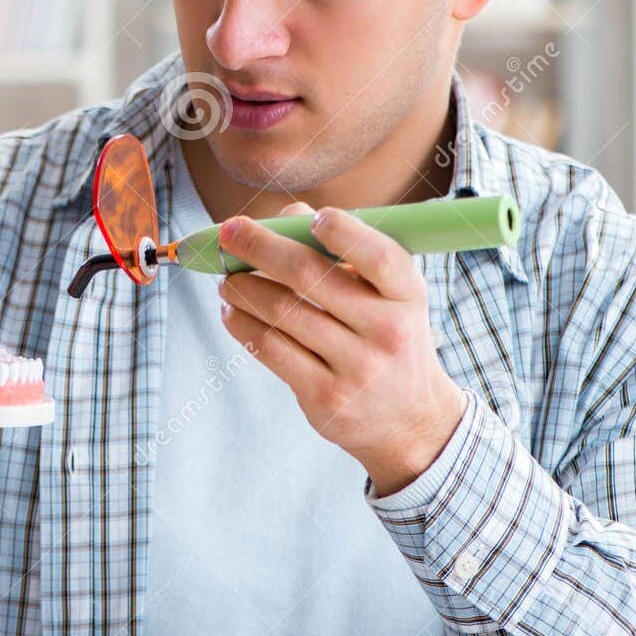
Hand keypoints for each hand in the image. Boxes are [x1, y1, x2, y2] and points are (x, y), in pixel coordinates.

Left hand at [216, 204, 467, 497]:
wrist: (408, 419)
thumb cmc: (387, 338)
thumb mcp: (389, 296)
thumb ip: (346, 253)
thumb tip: (284, 216)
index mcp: (407, 294)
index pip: (379, 256)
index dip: (344, 232)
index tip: (312, 216)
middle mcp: (387, 331)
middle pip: (311, 275)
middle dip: (261, 246)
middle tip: (230, 233)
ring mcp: (357, 367)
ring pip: (281, 311)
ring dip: (242, 287)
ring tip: (227, 278)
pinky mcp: (325, 396)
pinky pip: (270, 349)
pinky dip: (242, 323)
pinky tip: (231, 311)